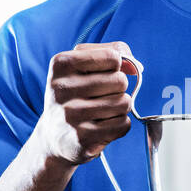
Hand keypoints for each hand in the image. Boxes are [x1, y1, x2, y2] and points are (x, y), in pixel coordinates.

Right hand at [35, 41, 137, 165]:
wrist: (54, 136)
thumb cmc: (74, 94)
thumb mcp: (83, 65)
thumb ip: (112, 52)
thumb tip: (135, 67)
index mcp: (61, 64)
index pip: (112, 56)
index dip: (115, 66)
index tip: (101, 75)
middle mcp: (62, 89)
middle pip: (120, 80)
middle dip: (117, 89)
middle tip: (99, 96)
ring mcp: (71, 115)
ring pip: (124, 103)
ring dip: (119, 108)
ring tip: (100, 112)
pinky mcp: (82, 138)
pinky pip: (123, 124)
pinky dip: (118, 125)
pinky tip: (101, 127)